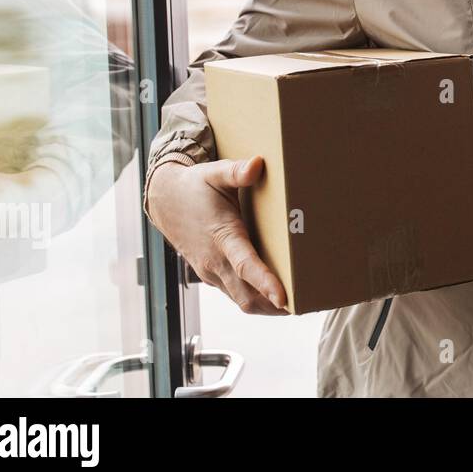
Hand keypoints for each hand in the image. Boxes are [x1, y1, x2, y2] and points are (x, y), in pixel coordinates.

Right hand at [145, 156, 287, 314]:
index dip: (265, 283)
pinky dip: (255, 300)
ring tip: (298, 306)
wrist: (164, 201)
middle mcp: (215, 261)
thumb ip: (237, 171)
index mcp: (221, 236)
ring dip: (267, 307)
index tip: (284, 297)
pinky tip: (275, 299)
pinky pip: (235, 295)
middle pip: (247, 295)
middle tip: (308, 305)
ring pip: (241, 300)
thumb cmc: (195, 186)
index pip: (245, 265)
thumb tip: (258, 164)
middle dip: (275, 305)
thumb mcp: (215, 173)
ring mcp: (211, 272)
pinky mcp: (211, 275)